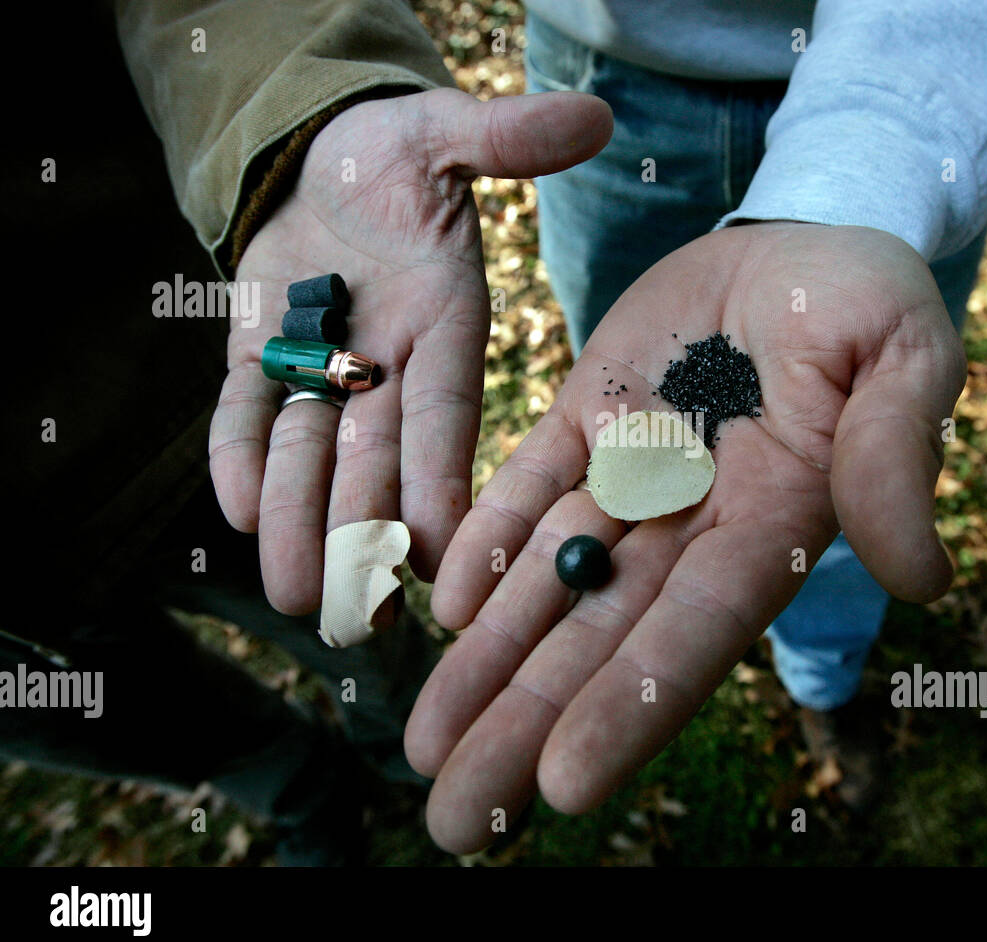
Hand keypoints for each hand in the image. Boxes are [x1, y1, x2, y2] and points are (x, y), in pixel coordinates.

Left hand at [209, 88, 611, 614]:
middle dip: (364, 536)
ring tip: (295, 593)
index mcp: (444, 328)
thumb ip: (504, 139)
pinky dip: (240, 456)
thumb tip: (589, 117)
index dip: (444, 484)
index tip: (444, 554)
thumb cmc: (396, 152)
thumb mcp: (445, 134)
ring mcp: (321, 365)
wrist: (324, 153)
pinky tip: (234, 508)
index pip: (447, 419)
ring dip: (297, 523)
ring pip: (309, 455)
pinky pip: (246, 413)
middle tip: (360, 615)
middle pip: (375, 463)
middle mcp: (387, 364)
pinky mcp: (261, 354)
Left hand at [405, 222, 966, 851]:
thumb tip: (922, 579)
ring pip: (552, 580)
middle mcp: (695, 517)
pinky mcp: (589, 415)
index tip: (565, 785)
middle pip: (605, 634)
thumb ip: (898, 455)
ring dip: (489, 661)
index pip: (698, 626)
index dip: (635, 701)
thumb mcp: (903, 352)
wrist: (799, 237)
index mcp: (775, 517)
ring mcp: (634, 470)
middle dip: (530, 722)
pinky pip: (531, 488)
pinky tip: (444, 611)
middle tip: (457, 821)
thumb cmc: (866, 297)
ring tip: (425, 744)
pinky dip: (488, 548)